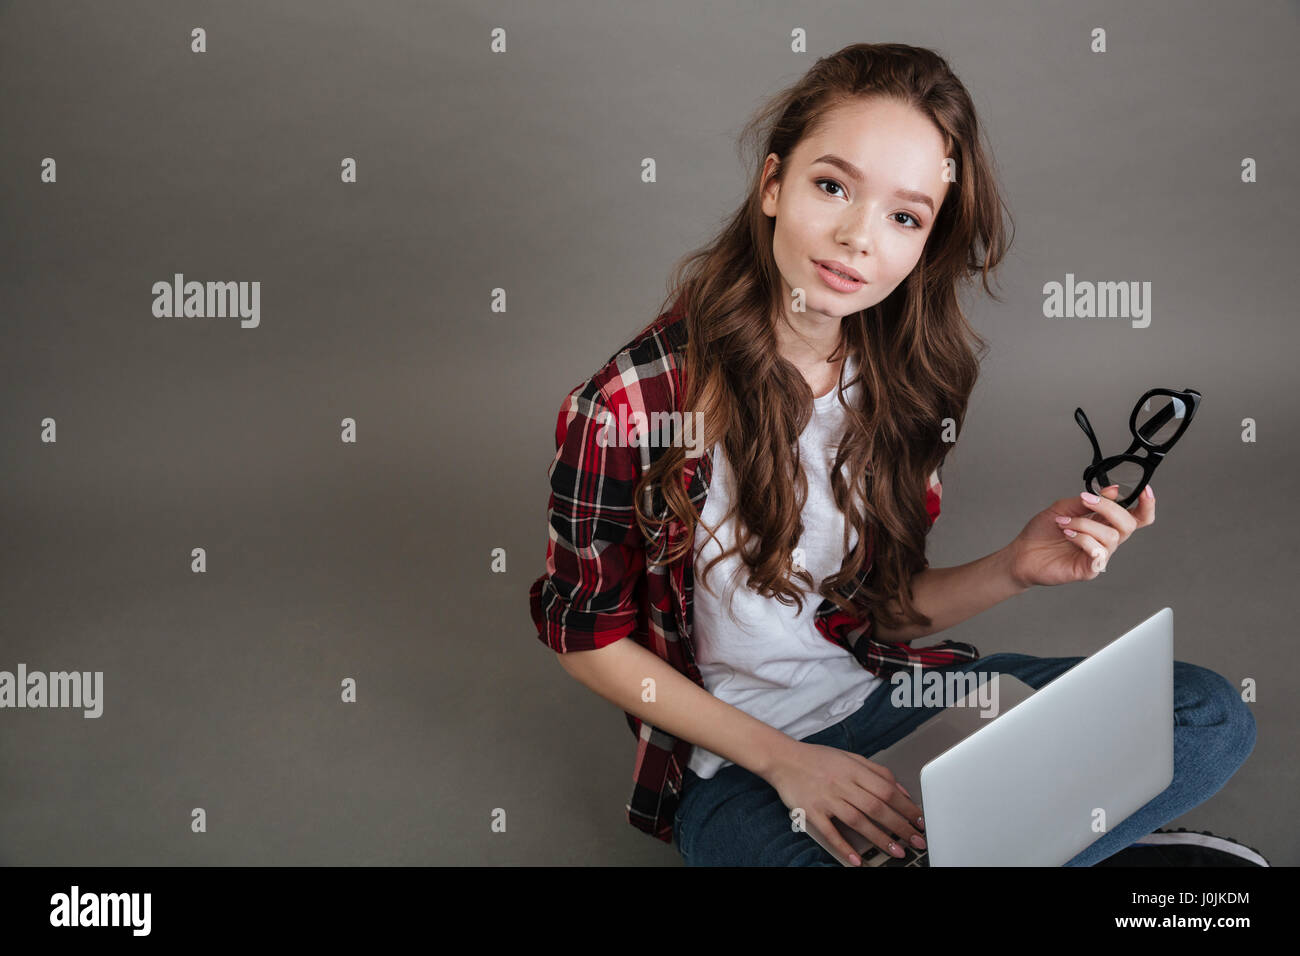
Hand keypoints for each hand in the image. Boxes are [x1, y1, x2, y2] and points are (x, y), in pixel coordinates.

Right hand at [764, 740, 924, 864]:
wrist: (783, 758)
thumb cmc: (818, 759)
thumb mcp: (850, 757)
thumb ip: (877, 772)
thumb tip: (902, 791)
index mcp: (853, 769)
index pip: (887, 790)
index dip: (906, 807)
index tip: (920, 821)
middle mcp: (841, 783)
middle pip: (876, 807)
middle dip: (900, 826)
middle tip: (916, 841)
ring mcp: (826, 798)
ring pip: (857, 821)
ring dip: (880, 838)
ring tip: (896, 852)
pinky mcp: (811, 811)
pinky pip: (830, 832)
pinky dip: (844, 846)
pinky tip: (857, 859)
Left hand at [1006, 483, 1155, 588]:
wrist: (1022, 553)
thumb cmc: (1042, 532)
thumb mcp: (1064, 507)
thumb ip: (1089, 501)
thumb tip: (1113, 490)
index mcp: (1103, 524)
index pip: (1134, 517)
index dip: (1146, 505)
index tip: (1146, 491)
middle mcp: (1104, 540)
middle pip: (1128, 524)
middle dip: (1109, 508)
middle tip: (1086, 501)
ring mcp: (1099, 555)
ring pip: (1111, 536)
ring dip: (1084, 524)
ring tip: (1064, 523)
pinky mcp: (1090, 569)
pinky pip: (1097, 552)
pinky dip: (1082, 539)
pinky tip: (1068, 535)